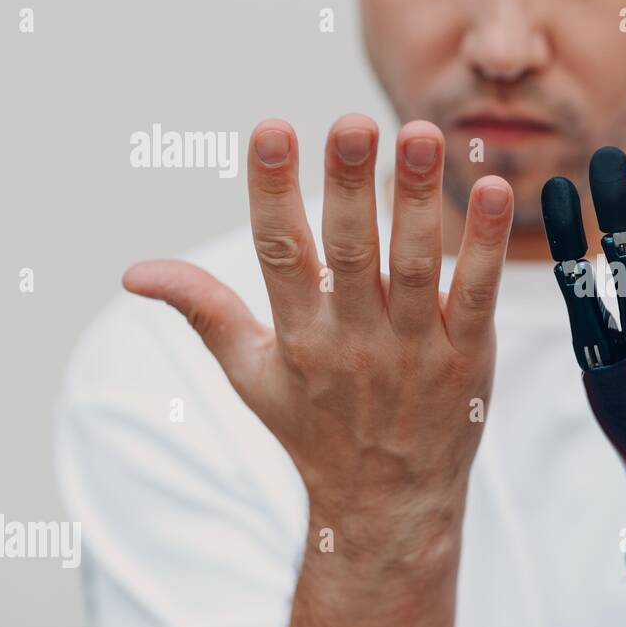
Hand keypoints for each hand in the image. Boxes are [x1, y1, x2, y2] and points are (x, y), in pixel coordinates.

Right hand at [123, 114, 513, 550]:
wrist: (388, 505)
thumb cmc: (315, 431)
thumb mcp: (251, 376)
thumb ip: (204, 312)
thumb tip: (134, 271)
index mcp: (298, 336)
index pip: (280, 253)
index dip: (272, 190)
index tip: (272, 128)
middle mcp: (354, 340)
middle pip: (350, 252)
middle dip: (350, 185)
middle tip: (353, 122)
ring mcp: (414, 349)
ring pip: (415, 265)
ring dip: (418, 200)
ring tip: (420, 135)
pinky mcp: (467, 357)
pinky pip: (477, 294)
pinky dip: (485, 245)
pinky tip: (491, 191)